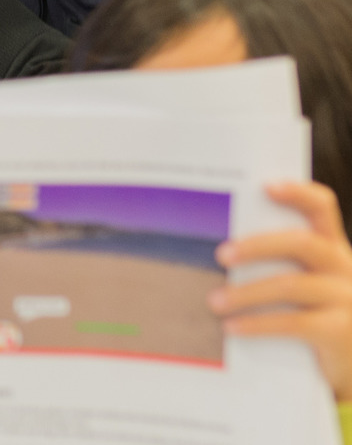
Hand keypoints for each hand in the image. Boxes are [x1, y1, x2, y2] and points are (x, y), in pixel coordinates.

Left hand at [212, 180, 351, 400]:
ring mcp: (347, 300)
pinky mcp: (341, 332)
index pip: (322, 208)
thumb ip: (276, 261)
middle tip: (220, 255)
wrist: (346, 365)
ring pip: (292, 285)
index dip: (298, 193)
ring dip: (246, 293)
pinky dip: (258, 324)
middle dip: (256, 246)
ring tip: (214, 302)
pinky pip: (295, 323)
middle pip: (302, 243)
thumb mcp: (299, 281)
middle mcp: (345, 267)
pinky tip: (232, 327)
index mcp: (331, 246)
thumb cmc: (309, 313)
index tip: (266, 186)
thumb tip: (215, 249)